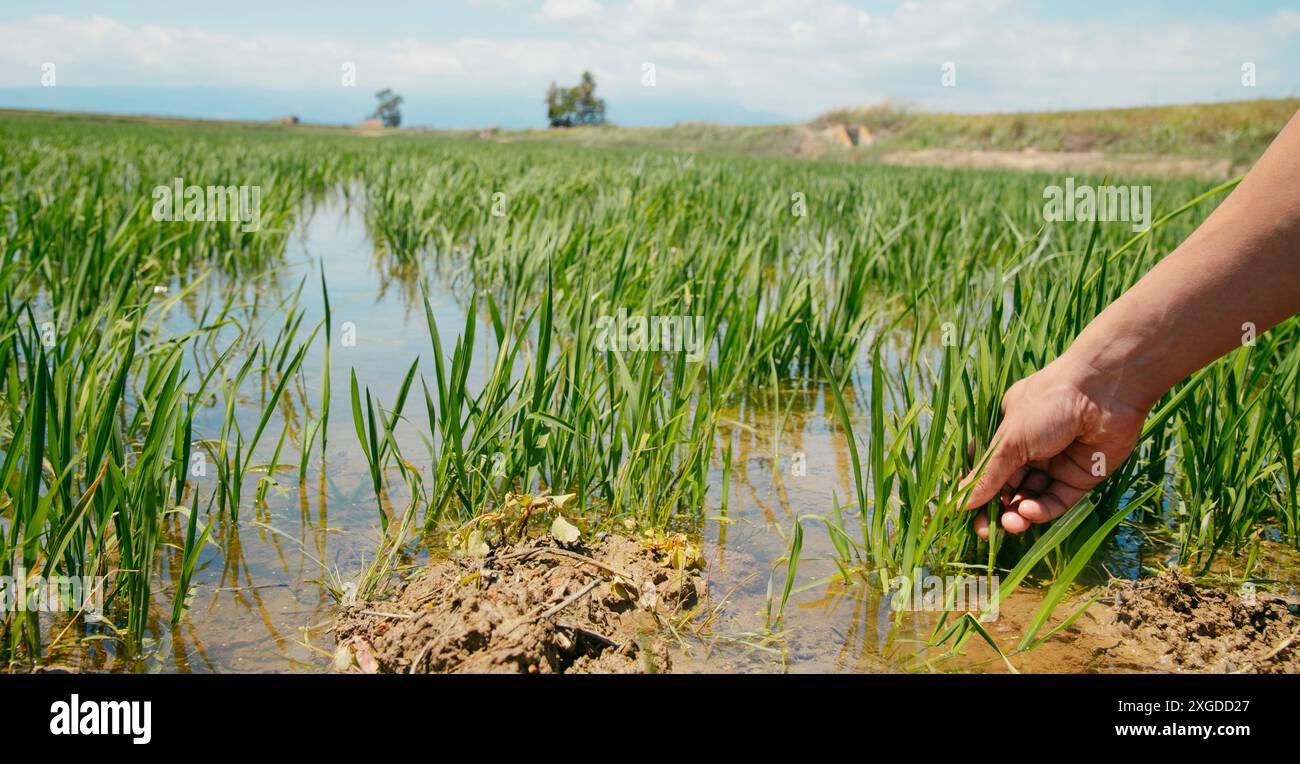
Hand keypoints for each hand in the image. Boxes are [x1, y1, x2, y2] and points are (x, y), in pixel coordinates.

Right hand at [961, 357, 1149, 538]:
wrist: (1104, 391)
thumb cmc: (1048, 404)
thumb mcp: (1010, 441)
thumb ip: (988, 476)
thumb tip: (957, 503)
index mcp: (1008, 435)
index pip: (987, 471)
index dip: (976, 492)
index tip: (964, 513)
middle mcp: (1030, 451)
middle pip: (1008, 489)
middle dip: (996, 510)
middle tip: (987, 532)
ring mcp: (1055, 465)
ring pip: (1031, 498)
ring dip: (1018, 514)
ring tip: (1011, 523)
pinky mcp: (1080, 478)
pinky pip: (1057, 501)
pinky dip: (1042, 510)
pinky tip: (1029, 511)